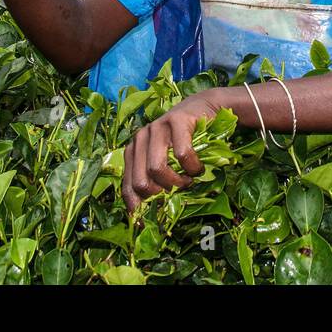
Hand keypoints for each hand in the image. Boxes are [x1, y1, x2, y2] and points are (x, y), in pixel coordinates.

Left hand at [121, 93, 219, 214]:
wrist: (204, 108)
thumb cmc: (185, 141)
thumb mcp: (167, 160)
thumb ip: (156, 181)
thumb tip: (148, 217)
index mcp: (134, 151)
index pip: (128, 187)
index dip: (137, 208)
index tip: (148, 223)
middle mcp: (140, 138)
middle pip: (141, 181)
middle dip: (161, 194)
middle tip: (179, 191)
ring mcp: (156, 127)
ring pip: (157, 169)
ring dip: (177, 182)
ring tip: (189, 180)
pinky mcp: (175, 120)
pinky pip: (181, 154)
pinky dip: (192, 167)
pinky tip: (198, 167)